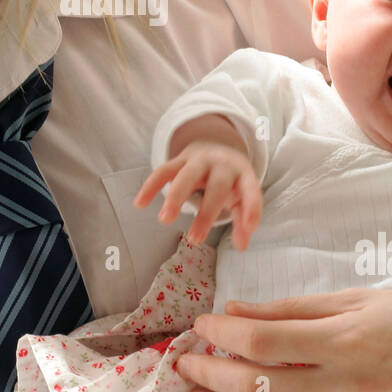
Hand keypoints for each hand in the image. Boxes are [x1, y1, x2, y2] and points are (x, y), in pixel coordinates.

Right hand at [134, 140, 262, 249]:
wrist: (218, 146)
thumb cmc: (232, 181)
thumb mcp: (243, 196)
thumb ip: (244, 219)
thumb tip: (242, 245)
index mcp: (243, 174)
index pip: (251, 190)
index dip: (252, 208)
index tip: (248, 229)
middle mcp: (222, 164)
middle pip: (217, 186)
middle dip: (206, 213)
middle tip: (194, 240)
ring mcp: (200, 160)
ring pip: (186, 175)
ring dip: (175, 197)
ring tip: (164, 220)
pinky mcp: (180, 159)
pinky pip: (164, 171)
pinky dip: (151, 186)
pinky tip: (139, 203)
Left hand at [173, 285, 391, 391]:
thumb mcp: (355, 298)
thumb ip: (292, 309)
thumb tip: (237, 310)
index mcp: (346, 342)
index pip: (261, 342)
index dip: (221, 334)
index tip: (200, 326)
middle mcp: (349, 389)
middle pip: (257, 391)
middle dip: (211, 378)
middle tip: (186, 364)